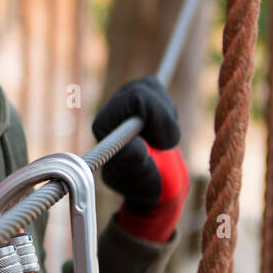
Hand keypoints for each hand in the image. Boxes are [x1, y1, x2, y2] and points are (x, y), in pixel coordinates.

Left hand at [92, 76, 188, 242]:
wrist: (153, 184)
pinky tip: (160, 130)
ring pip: (154, 88)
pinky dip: (167, 110)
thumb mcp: (139, 179)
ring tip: (161, 139)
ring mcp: (123, 102)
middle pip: (146, 87)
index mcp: (105, 125)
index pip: (136, 98)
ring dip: (166, 114)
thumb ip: (134, 161)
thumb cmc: (143, 183)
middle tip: (165, 142)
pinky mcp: (137, 99)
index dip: (158, 115)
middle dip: (164, 114)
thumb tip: (134, 143)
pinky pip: (158, 90)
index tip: (164, 143)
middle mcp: (111, 109)